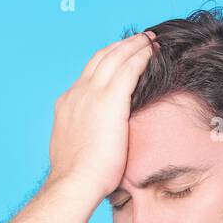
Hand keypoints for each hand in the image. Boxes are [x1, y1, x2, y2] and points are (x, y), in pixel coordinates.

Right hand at [47, 31, 157, 200]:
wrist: (74, 183)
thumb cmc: (79, 178)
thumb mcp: (78, 148)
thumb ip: (87, 135)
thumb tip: (97, 142)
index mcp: (68, 103)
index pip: (89, 74)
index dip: (107, 61)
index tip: (120, 57)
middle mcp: (77, 93)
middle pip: (101, 58)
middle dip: (121, 46)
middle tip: (139, 39)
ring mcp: (91, 94)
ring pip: (115, 57)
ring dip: (134, 45)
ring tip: (149, 39)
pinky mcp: (109, 100)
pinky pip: (129, 68)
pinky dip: (141, 56)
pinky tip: (153, 51)